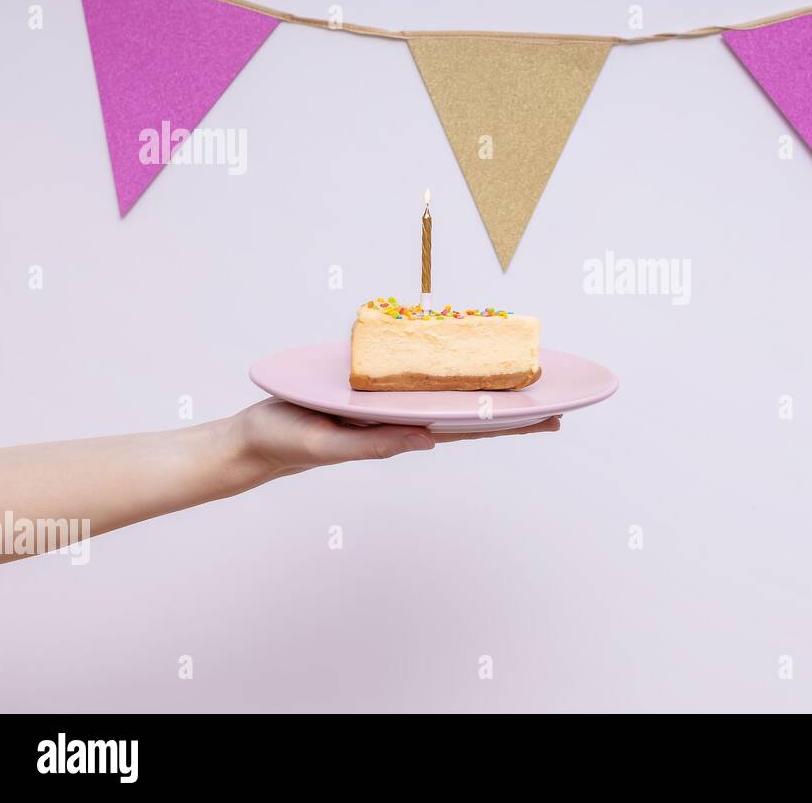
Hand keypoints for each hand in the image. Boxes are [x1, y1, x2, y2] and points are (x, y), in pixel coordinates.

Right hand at [225, 398, 560, 486]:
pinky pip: (415, 378)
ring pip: (446, 395)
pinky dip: (443, 372)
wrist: (254, 440)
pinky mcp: (370, 392)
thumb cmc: (288, 444)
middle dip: (513, 411)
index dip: (510, 425)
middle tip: (558, 405)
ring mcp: (389, 407)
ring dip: (484, 390)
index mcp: (401, 433)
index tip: (551, 420)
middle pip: (468, 414)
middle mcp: (403, 420)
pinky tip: (459, 366)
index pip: (468, 430)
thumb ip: (375, 444)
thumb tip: (428, 438)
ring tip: (522, 383)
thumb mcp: (328, 445)